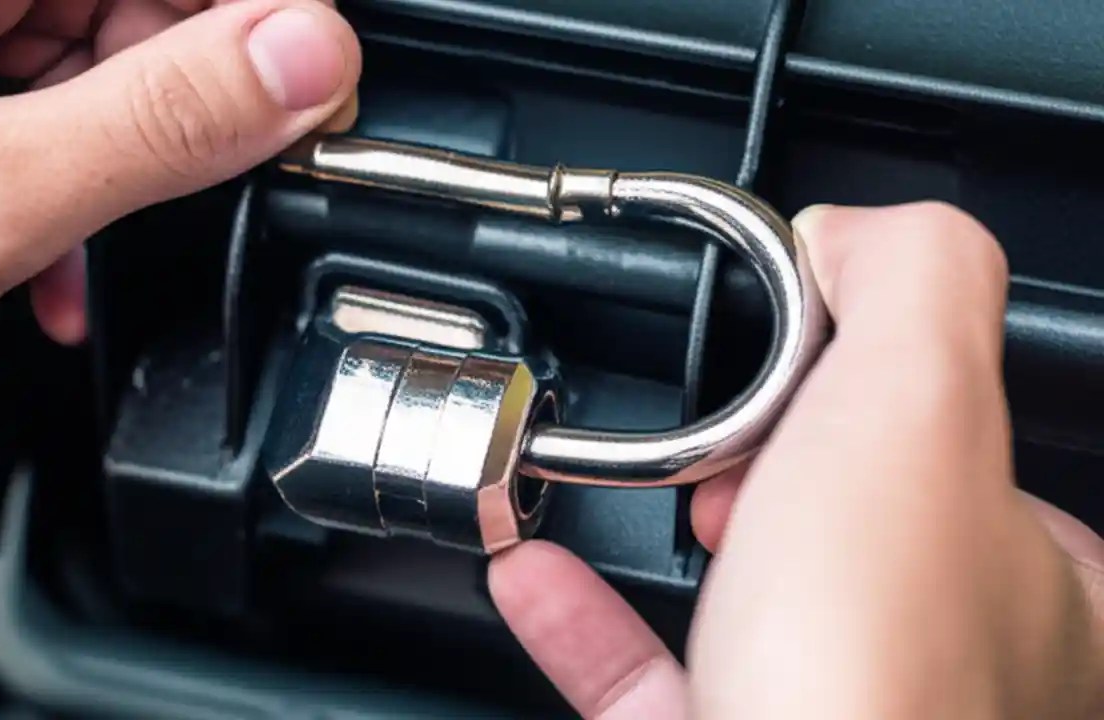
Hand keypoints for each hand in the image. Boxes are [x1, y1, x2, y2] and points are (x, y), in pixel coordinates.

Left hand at [0, 0, 359, 405]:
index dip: (252, 15)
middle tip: (199, 184)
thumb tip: (307, 59)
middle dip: (177, 97)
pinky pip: (23, 102)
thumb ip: (164, 120)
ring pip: (81, 54)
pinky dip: (55, 181)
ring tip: (88, 250)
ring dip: (113, 159)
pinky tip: (45, 258)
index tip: (307, 88)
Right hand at [489, 203, 1103, 718]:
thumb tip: (854, 232)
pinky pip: (656, 683)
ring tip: (610, 485)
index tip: (786, 355)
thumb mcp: (915, 409)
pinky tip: (534, 579)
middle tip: (712, 440)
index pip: (962, 442)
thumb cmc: (877, 682)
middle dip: (769, 463)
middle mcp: (959, 670)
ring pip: (753, 611)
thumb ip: (912, 280)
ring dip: (673, 536)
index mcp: (1035, 580)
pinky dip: (593, 622)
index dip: (860, 380)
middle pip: (851, 529)